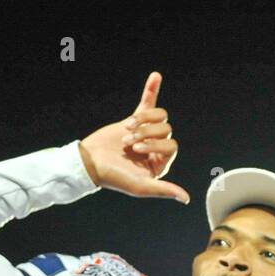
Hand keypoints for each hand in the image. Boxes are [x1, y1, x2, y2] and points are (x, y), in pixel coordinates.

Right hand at [78, 71, 190, 202]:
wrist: (88, 163)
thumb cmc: (114, 178)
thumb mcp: (141, 187)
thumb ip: (164, 190)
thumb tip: (186, 199)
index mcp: (160, 164)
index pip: (171, 145)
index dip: (155, 144)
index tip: (136, 150)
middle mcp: (155, 149)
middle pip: (166, 129)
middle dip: (146, 133)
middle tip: (128, 143)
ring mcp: (145, 133)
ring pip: (159, 117)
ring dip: (142, 120)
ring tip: (127, 130)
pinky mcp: (133, 122)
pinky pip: (146, 103)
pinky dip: (151, 90)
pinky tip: (155, 76)